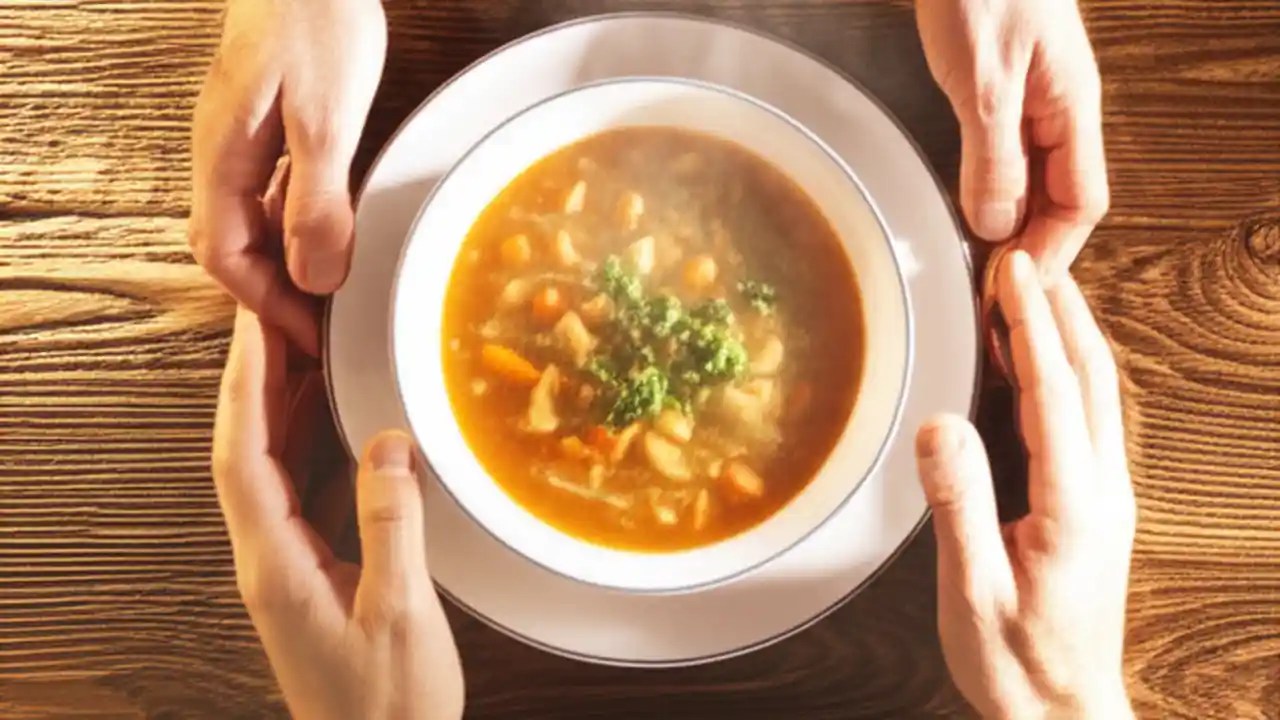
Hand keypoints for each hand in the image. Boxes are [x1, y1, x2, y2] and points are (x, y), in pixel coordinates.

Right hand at [190, 0, 386, 354]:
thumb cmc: (317, 20)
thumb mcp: (326, 117)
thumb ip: (317, 197)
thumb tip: (314, 277)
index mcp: (224, 157)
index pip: (226, 256)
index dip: (267, 304)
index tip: (312, 336)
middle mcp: (221, 153)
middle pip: (229, 246)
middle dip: (271, 294)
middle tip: (321, 327)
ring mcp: (238, 138)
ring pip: (247, 222)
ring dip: (283, 263)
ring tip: (328, 295)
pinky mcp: (263, 125)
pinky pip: (266, 194)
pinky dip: (292, 225)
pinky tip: (326, 231)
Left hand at [213, 308, 463, 719]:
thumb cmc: (388, 706)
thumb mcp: (400, 612)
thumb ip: (392, 523)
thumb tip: (387, 444)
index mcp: (277, 565)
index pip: (243, 455)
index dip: (247, 383)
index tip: (257, 323)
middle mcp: (270, 559)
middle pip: (246, 449)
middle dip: (257, 376)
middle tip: (284, 312)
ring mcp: (287, 566)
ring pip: (271, 467)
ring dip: (283, 405)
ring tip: (310, 347)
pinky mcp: (311, 572)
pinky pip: (301, 489)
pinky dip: (313, 443)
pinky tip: (339, 420)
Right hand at [915, 251, 1135, 718]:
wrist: (1064, 712)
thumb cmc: (1017, 661)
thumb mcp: (974, 590)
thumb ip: (961, 505)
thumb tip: (941, 426)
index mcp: (1073, 503)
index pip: (1054, 390)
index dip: (1031, 323)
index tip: (1012, 272)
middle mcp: (1101, 490)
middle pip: (1088, 375)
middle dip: (1058, 308)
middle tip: (1022, 257)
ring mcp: (1103, 497)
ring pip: (1094, 392)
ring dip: (1066, 333)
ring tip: (1032, 291)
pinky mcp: (1093, 507)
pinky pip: (1084, 418)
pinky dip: (1064, 371)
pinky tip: (1036, 364)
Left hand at [916, 0, 1108, 277]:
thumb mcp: (984, 82)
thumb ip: (994, 157)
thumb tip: (999, 226)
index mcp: (1072, 109)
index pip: (1080, 202)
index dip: (1052, 251)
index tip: (1015, 288)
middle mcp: (1059, 109)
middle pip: (1060, 197)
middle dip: (1032, 246)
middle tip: (992, 289)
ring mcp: (1031, 100)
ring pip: (1033, 179)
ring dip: (1011, 222)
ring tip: (980, 263)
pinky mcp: (1000, 90)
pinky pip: (1008, 155)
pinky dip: (992, 188)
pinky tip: (972, 206)